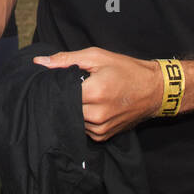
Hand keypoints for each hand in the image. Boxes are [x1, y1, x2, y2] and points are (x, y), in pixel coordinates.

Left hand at [34, 47, 162, 141]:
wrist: (154, 90)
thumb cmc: (126, 70)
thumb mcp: (97, 57)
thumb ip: (66, 60)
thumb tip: (39, 62)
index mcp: (95, 92)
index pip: (60, 93)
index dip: (56, 85)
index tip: (58, 79)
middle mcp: (97, 114)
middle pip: (65, 107)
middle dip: (65, 97)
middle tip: (73, 87)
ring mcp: (101, 128)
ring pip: (73, 119)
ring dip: (73, 109)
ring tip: (85, 96)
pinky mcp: (104, 136)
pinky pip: (83, 129)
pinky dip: (83, 118)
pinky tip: (91, 107)